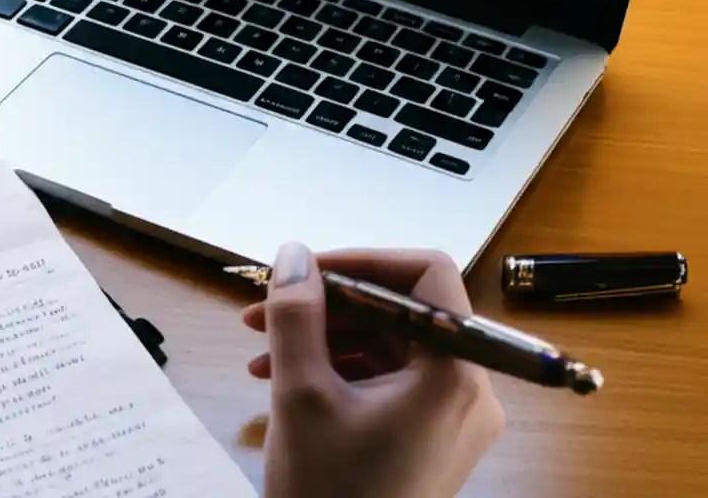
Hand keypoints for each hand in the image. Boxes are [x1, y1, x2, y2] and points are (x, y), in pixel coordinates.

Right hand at [242, 243, 503, 497]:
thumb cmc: (330, 493)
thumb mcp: (301, 394)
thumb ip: (296, 315)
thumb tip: (294, 255)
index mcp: (454, 373)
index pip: (427, 274)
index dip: (362, 260)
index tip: (304, 271)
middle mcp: (469, 388)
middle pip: (402, 310)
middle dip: (327, 303)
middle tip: (263, 305)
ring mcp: (452, 416)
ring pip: (388, 344)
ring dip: (323, 336)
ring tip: (259, 349)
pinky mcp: (432, 436)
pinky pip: (388, 379)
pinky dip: (338, 368)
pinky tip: (281, 376)